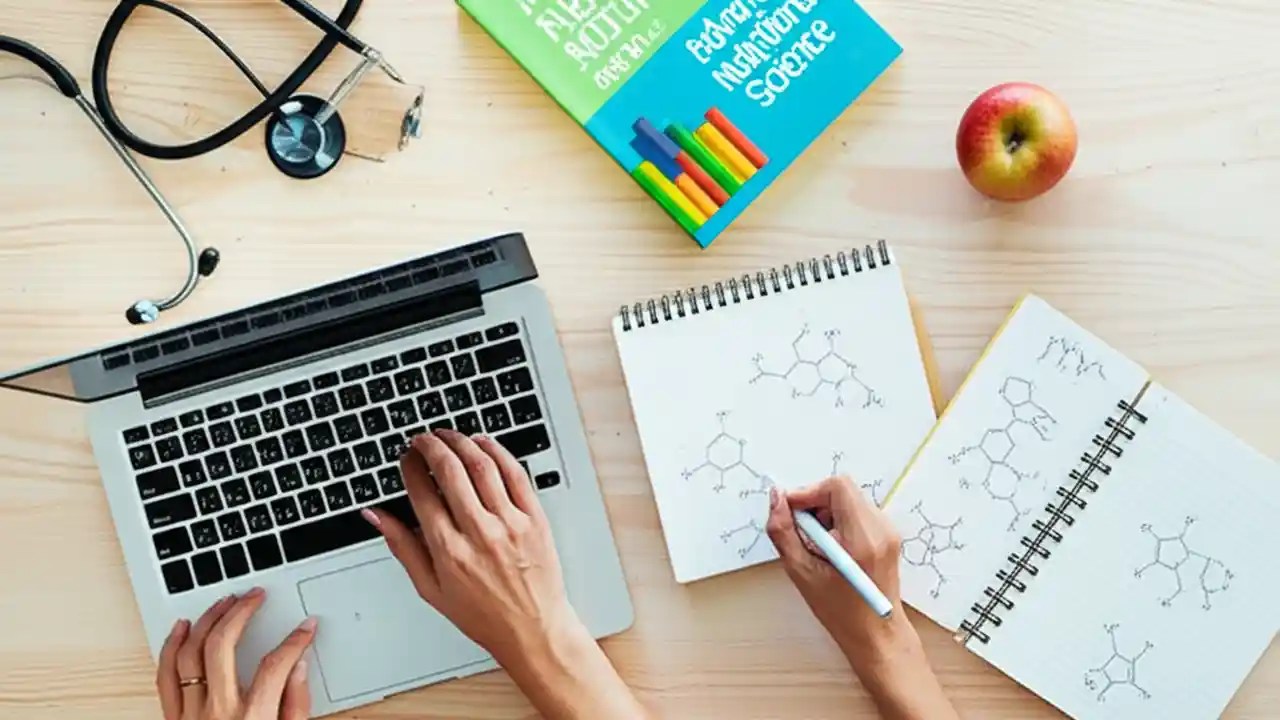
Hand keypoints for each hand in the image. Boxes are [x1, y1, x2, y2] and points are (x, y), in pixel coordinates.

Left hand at [156, 588, 315, 719]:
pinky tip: (184, 626)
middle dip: (242, 612)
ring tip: (224, 601)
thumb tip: (298, 667)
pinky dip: (172, 645)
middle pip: (224, 645)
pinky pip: (165, 674)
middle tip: (256, 596)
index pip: (276, 665)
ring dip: (208, 620)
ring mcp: (190, 715)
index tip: (306, 628)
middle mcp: (217, 713)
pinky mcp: (172, 719)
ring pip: (191, 652)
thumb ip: (296, 705)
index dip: (295, 640)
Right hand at [365, 430, 576, 661]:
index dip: (410, 467)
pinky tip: (484, 443)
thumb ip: (402, 546)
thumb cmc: (483, 614)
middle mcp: (480, 533)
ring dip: (461, 442)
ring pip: (482, 465)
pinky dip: (497, 452)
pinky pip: (515, 473)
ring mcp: (510, 523)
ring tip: (448, 435)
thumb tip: (376, 515)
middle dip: (431, 446)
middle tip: (423, 439)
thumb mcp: (430, 588)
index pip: (422, 492)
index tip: (406, 458)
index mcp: (449, 551)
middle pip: (450, 470)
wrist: (533, 629)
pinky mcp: (535, 518)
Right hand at [766, 478, 958, 719]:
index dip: (808, 493)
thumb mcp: (802, 572)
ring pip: (848, 500)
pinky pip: (858, 513)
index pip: (837, 487)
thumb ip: (783, 531)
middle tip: (803, 533)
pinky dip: (839, 522)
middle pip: (842, 491)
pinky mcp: (888, 535)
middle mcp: (880, 528)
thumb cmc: (840, 611)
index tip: (791, 512)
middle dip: (816, 505)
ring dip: (826, 514)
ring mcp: (888, 530)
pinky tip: (832, 549)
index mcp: (862, 538)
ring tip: (818, 546)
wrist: (877, 634)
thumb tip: (776, 498)